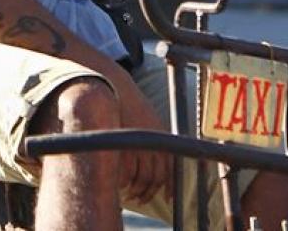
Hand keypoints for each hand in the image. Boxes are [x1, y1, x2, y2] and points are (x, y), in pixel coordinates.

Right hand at [111, 71, 171, 204]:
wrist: (117, 88)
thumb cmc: (134, 107)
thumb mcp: (152, 121)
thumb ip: (158, 141)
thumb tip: (164, 164)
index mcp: (162, 138)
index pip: (170, 170)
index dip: (170, 188)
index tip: (167, 200)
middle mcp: (152, 143)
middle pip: (154, 178)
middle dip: (149, 192)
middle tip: (142, 199)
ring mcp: (136, 144)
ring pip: (140, 178)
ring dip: (136, 190)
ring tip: (131, 193)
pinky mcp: (120, 144)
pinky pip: (125, 172)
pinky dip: (124, 182)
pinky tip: (120, 184)